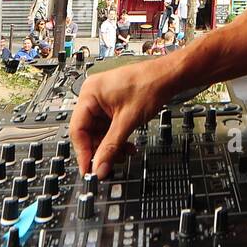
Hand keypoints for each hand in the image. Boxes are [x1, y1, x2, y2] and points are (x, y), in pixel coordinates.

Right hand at [70, 62, 172, 179]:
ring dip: (110, 146)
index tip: (89, 169)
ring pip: (99, 133)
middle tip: (107, 165)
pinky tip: (127, 146)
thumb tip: (99, 167)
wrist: (168, 76)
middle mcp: (93, 96)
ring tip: (123, 154)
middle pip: (87, 132)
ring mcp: (103, 101)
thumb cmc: (150, 84)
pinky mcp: (112, 106)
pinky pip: (108, 128)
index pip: (77, 129)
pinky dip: (116, 139)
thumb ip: (111, 146)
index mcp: (90, 94)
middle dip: (100, 150)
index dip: (83, 152)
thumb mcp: (128, 120)